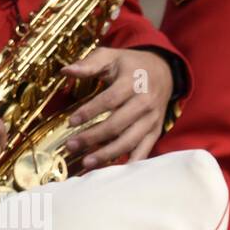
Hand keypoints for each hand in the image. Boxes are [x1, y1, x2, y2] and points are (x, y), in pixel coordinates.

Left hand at [63, 47, 173, 168]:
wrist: (164, 72)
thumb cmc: (131, 65)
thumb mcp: (111, 57)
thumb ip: (88, 64)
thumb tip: (65, 71)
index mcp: (133, 83)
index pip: (109, 100)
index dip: (89, 112)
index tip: (71, 122)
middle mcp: (145, 103)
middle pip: (117, 125)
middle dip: (93, 137)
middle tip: (71, 146)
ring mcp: (152, 120)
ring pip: (129, 141)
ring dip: (107, 154)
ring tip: (87, 162)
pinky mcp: (155, 132)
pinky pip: (144, 150)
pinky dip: (130, 162)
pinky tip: (115, 172)